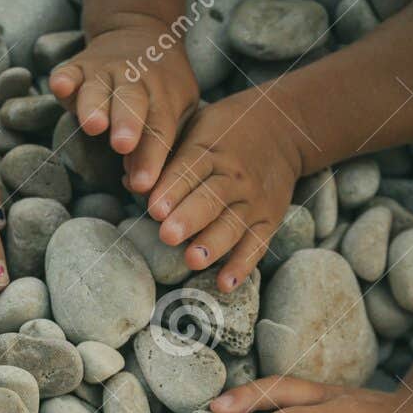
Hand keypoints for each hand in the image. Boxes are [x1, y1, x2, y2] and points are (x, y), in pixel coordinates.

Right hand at [49, 18, 200, 194]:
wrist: (142, 32)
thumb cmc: (163, 87)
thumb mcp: (177, 111)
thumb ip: (161, 147)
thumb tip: (138, 185)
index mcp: (164, 95)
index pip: (160, 128)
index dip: (151, 157)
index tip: (143, 184)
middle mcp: (136, 80)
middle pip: (132, 103)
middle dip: (127, 124)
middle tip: (123, 145)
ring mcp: (106, 70)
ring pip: (99, 89)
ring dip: (95, 106)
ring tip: (93, 125)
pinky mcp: (79, 65)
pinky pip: (69, 70)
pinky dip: (64, 78)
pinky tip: (60, 87)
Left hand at [147, 84, 310, 290]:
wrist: (282, 128)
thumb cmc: (222, 132)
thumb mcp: (194, 128)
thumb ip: (164, 154)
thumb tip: (130, 180)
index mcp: (209, 149)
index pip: (189, 168)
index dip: (172, 189)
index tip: (154, 208)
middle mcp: (233, 176)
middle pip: (211, 198)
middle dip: (189, 218)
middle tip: (168, 234)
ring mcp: (253, 200)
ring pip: (232, 223)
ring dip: (213, 244)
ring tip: (193, 260)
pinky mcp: (269, 219)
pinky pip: (257, 244)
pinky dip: (243, 265)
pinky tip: (225, 284)